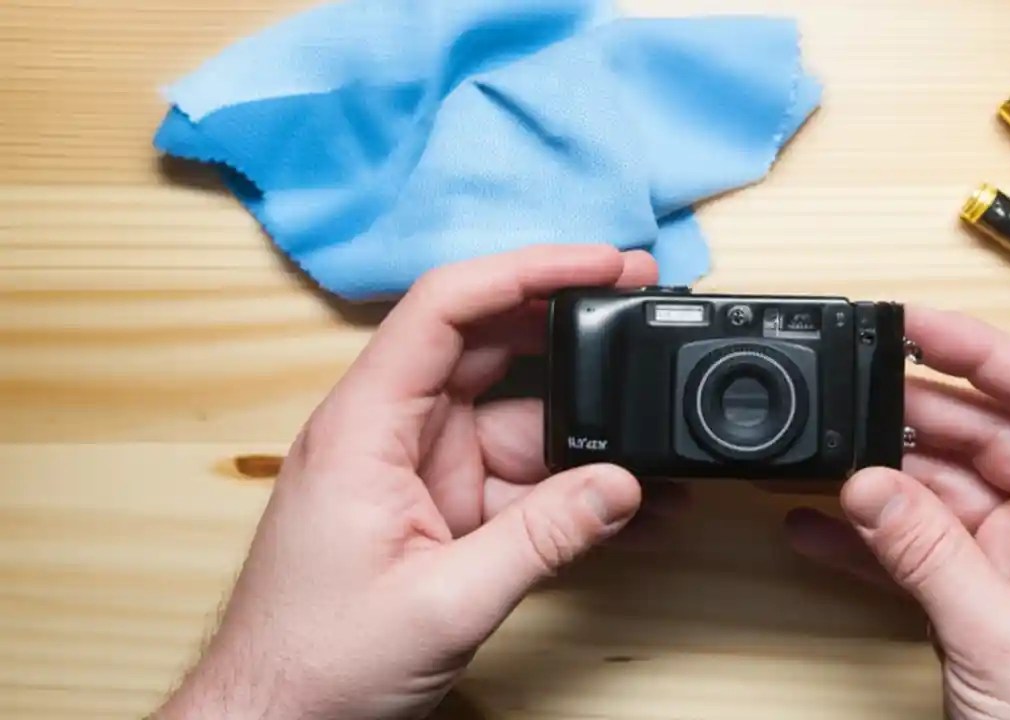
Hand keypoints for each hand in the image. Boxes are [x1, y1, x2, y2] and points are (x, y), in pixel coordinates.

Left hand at [156, 245, 660, 719]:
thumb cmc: (311, 662)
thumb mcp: (441, 603)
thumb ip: (542, 541)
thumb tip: (622, 487)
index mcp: (365, 426)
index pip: (446, 308)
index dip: (527, 271)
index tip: (599, 263)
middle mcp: (393, 433)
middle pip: (490, 346)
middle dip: (572, 325)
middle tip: (646, 307)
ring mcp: (422, 471)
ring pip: (520, 418)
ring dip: (587, 426)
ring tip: (657, 430)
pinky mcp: (444, 510)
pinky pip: (522, 482)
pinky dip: (573, 490)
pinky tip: (627, 501)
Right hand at [786, 307, 1009, 718]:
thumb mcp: (1001, 635)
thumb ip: (928, 553)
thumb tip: (866, 482)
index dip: (982, 351)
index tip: (916, 325)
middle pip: (985, 436)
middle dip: (911, 415)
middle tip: (844, 395)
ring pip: (942, 492)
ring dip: (880, 480)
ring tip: (818, 458)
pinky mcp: (981, 602)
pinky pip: (918, 550)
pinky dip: (868, 540)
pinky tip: (818, 527)